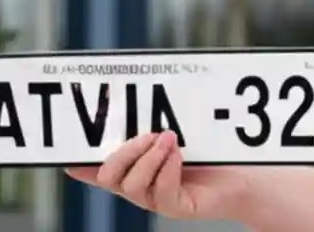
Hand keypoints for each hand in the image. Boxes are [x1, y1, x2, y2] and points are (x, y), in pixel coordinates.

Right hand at [65, 131, 250, 219]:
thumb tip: (136, 106)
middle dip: (122, 153)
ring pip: (131, 186)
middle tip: (147, 134)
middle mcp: (141, 186)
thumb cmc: (213, 151)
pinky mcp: (177, 208)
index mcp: (136, 168)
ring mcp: (157, 199)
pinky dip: (167, 170)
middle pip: (109, 176)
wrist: (246, 174)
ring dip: (148, 158)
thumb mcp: (181, 134)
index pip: (100, 168)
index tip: (67, 156)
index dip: (81, 165)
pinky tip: (178, 156)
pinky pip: (161, 194)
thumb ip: (157, 125)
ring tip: (168, 138)